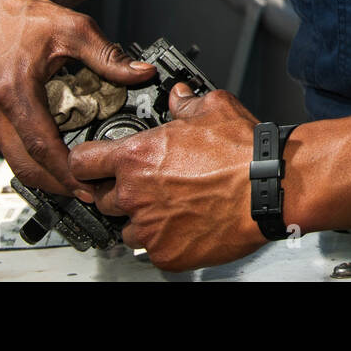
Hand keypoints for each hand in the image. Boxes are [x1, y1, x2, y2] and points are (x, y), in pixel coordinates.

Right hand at [0, 0, 156, 200]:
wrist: (3, 6)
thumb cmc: (34, 18)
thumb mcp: (78, 31)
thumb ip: (110, 58)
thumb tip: (143, 74)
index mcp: (12, 89)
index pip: (41, 145)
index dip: (66, 172)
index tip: (89, 186)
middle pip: (25, 165)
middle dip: (58, 185)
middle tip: (90, 194)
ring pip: (14, 163)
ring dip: (45, 176)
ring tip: (78, 183)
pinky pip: (7, 150)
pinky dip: (31, 161)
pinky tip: (56, 163)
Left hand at [69, 85, 268, 271]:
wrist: (270, 188)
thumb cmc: (243, 152)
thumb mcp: (213, 109)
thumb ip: (185, 103)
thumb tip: (178, 96)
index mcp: (137, 156)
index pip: (80, 162)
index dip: (87, 162)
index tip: (94, 165)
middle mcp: (135, 193)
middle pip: (102, 197)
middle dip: (120, 191)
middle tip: (147, 185)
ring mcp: (149, 228)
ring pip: (126, 228)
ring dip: (140, 219)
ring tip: (170, 206)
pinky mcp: (166, 253)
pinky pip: (152, 249)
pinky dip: (164, 240)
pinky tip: (185, 224)